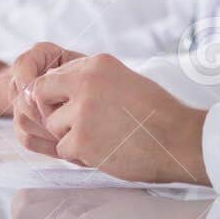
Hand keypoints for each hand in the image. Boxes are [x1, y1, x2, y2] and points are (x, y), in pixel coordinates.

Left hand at [13, 53, 209, 184]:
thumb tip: (61, 90)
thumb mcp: (125, 81)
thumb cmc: (157, 114)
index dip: (61, 95)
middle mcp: (86, 81)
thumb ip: (93, 81)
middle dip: (52, 111)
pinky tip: (104, 151)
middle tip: (73, 125)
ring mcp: (82, 111)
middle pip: (40, 94)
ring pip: (52, 125)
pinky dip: (79, 156)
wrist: (179, 140)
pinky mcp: (81, 139)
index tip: (74, 108)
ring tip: (99, 139)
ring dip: (70, 136)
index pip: (55, 75)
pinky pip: (63, 149)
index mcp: (98, 63)